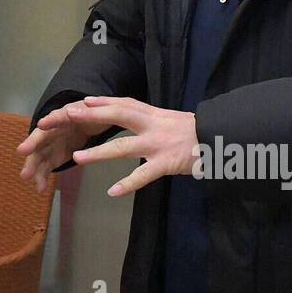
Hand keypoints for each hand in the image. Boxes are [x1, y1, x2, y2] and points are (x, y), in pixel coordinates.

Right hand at [16, 103, 112, 192]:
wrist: (92, 125)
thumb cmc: (90, 115)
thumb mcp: (93, 112)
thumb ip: (89, 113)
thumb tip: (80, 110)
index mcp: (64, 116)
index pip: (58, 116)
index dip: (51, 120)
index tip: (43, 124)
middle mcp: (52, 129)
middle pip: (41, 137)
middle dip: (32, 144)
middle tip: (22, 150)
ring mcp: (51, 145)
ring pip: (39, 155)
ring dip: (33, 165)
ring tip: (26, 176)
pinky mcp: (54, 158)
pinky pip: (46, 168)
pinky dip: (42, 178)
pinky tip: (40, 188)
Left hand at [45, 96, 196, 196]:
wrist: (224, 139)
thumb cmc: (201, 133)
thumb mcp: (174, 121)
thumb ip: (155, 122)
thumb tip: (139, 122)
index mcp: (155, 115)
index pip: (125, 103)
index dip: (103, 101)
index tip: (83, 101)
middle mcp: (154, 125)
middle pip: (119, 115)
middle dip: (92, 115)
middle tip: (68, 115)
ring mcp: (158, 144)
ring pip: (123, 146)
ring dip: (98, 152)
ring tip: (77, 157)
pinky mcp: (167, 163)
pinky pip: (144, 175)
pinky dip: (128, 184)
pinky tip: (113, 191)